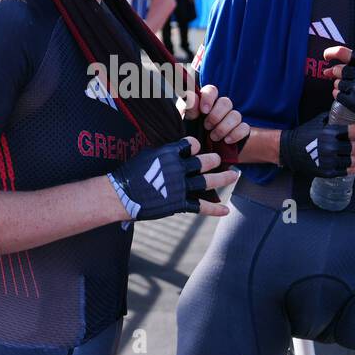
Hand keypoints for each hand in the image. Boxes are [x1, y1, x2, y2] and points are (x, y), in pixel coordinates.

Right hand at [106, 136, 236, 220]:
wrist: (120, 195)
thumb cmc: (129, 173)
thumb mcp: (146, 155)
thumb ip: (162, 153)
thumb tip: (171, 150)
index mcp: (169, 154)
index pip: (191, 144)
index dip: (196, 146)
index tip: (197, 148)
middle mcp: (177, 168)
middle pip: (204, 161)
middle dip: (214, 161)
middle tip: (221, 161)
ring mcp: (179, 186)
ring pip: (207, 181)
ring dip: (223, 178)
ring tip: (234, 175)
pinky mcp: (178, 204)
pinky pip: (200, 206)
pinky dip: (215, 209)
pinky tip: (226, 209)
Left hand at [176, 80, 249, 147]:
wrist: (201, 155)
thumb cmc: (190, 133)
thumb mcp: (184, 122)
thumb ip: (187, 108)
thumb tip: (192, 97)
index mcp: (206, 102)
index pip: (212, 91)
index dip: (209, 98)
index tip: (203, 111)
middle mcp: (221, 108)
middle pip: (226, 102)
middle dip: (216, 115)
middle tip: (206, 127)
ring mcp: (232, 120)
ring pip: (236, 115)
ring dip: (224, 127)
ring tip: (213, 137)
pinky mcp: (240, 131)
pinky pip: (244, 128)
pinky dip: (236, 134)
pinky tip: (227, 141)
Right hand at [278, 111, 354, 177]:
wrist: (289, 150)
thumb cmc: (304, 134)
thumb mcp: (318, 121)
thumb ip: (333, 118)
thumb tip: (348, 114)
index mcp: (329, 133)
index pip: (353, 131)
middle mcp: (330, 147)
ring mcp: (329, 161)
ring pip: (354, 160)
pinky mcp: (327, 171)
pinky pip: (346, 170)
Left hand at [325, 47, 354, 126]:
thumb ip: (352, 66)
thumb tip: (326, 71)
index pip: (343, 53)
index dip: (331, 53)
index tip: (325, 56)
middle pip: (337, 71)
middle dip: (338, 75)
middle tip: (348, 81)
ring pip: (337, 84)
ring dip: (340, 87)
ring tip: (353, 90)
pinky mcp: (354, 102)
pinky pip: (338, 95)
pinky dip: (340, 96)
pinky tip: (349, 97)